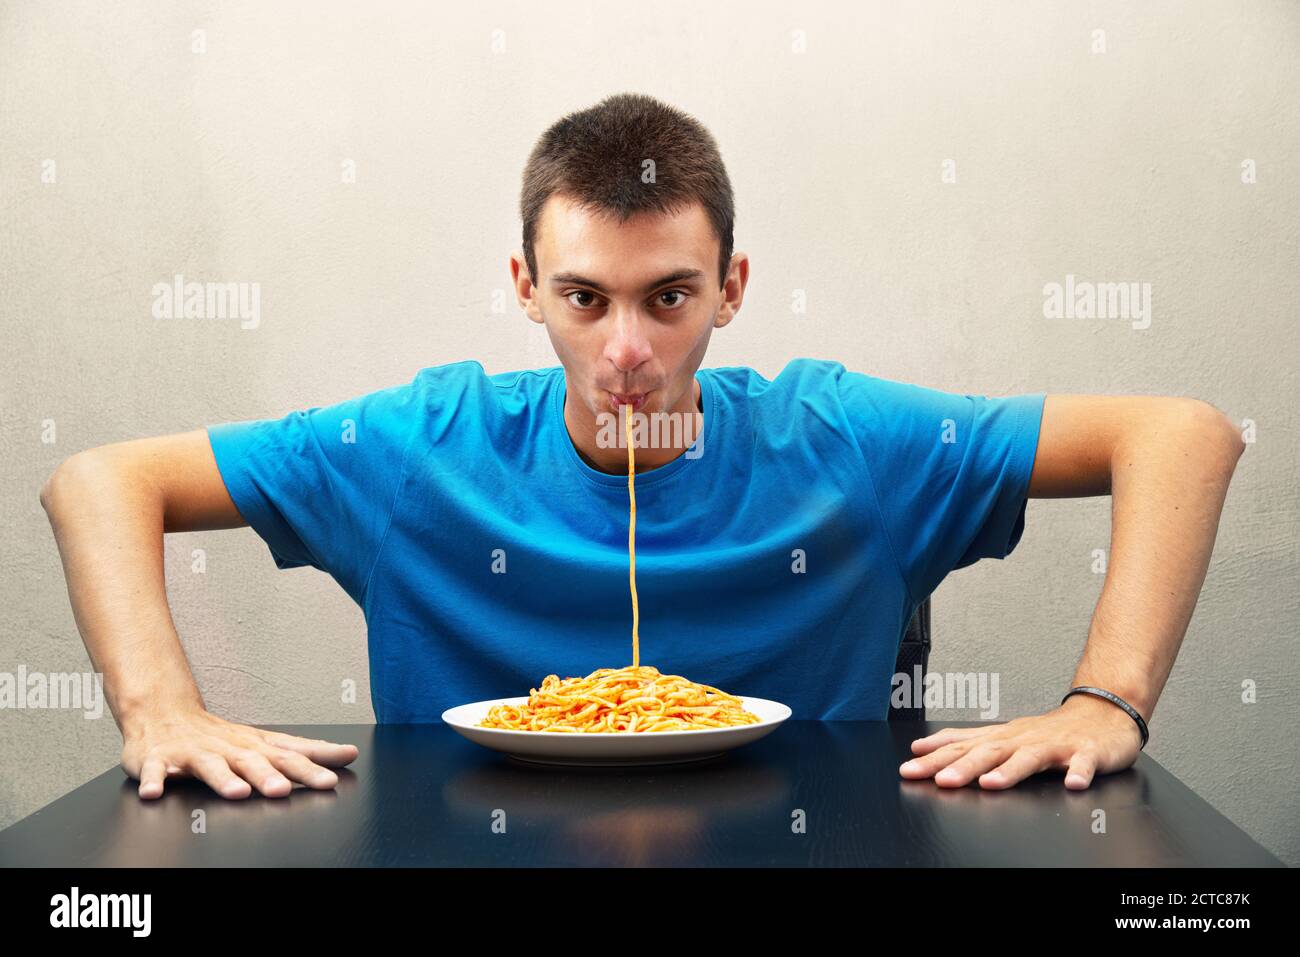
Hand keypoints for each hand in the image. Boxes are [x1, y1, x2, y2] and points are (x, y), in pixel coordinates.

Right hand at [121, 707, 358, 799]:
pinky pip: (154, 771)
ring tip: (236, 792)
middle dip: (268, 776)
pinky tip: (156, 792)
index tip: (331, 778)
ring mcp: (193, 753)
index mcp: (254, 746)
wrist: (164, 713)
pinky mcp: (158, 759)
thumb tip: (348, 754)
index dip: (311, 766)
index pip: (289, 755)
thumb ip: (304, 752)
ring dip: (223, 779)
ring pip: (209, 766)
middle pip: (252, 762)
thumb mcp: (265, 742)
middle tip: (283, 790)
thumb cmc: (221, 737)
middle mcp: (227, 748)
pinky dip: (154, 780)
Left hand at [898, 693, 1143, 789]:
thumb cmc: (1049, 730)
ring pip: (1030, 758)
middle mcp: (1024, 739)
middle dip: (964, 767)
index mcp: (1003, 738)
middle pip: (990, 752)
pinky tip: (1073, 785)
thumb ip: (965, 743)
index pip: (963, 746)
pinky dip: (1079, 773)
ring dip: (1010, 771)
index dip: (935, 757)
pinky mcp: (1087, 753)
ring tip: (991, 784)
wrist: (1102, 712)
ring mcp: (1056, 746)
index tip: (910, 767)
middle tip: (941, 780)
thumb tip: (921, 748)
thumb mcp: (1002, 734)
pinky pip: (1084, 764)